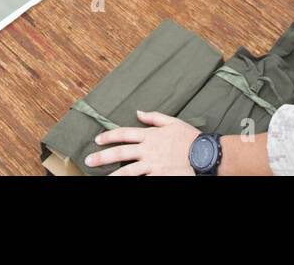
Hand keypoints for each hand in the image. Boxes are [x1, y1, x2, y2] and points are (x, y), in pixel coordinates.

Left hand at [85, 111, 200, 175]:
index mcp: (150, 135)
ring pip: (127, 171)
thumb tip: (138, 111)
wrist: (205, 155)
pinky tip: (123, 182)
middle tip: (88, 160)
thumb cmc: (190, 138)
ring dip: (112, 175)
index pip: (124, 134)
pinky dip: (133, 181)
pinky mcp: (159, 177)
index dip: (109, 136)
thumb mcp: (172, 122)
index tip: (97, 139)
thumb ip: (153, 117)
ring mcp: (152, 165)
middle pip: (120, 153)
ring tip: (101, 179)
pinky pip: (142, 180)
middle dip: (102, 156)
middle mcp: (148, 150)